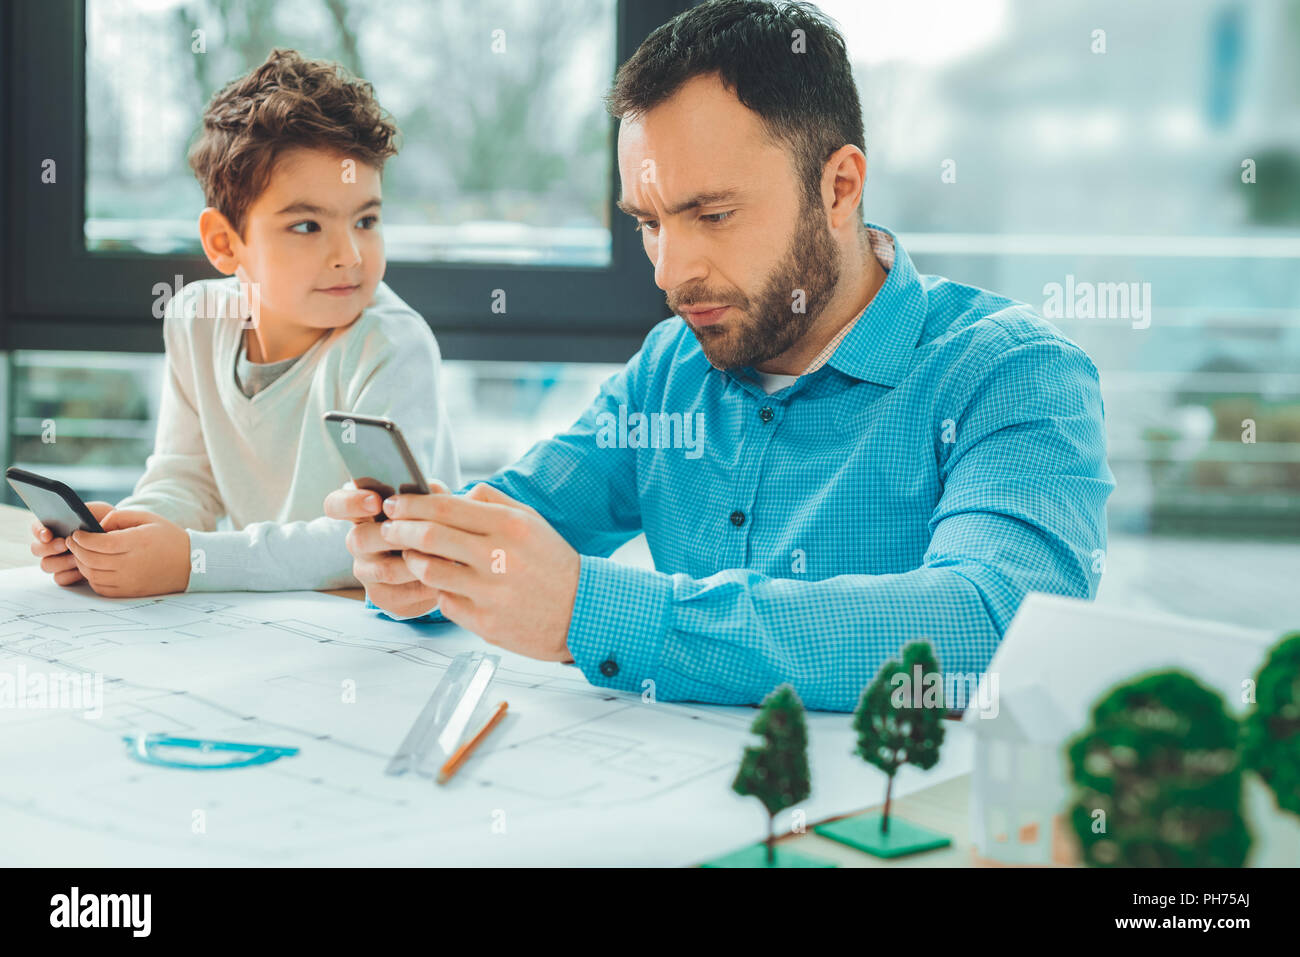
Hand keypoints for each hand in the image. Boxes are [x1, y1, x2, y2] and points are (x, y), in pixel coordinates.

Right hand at [30, 501, 114, 586]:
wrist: (120, 539)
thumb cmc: (106, 522)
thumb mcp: (98, 511)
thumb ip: (83, 511)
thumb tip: (73, 516)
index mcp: (54, 526)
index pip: (37, 528)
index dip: (39, 532)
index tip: (48, 535)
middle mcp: (51, 544)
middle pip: (37, 549)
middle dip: (49, 548)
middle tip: (64, 545)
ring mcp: (58, 560)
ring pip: (46, 564)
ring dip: (61, 562)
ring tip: (77, 557)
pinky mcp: (67, 574)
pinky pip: (60, 578)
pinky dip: (69, 575)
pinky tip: (81, 570)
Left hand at [65, 509, 191, 596]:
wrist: (192, 564)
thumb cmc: (169, 538)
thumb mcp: (148, 518)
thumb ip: (120, 516)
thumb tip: (97, 525)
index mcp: (137, 543)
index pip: (99, 543)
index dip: (82, 538)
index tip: (76, 532)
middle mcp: (132, 565)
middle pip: (91, 560)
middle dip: (76, 549)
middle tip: (72, 541)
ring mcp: (130, 581)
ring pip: (92, 575)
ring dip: (82, 563)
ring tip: (81, 554)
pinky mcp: (130, 592)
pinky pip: (101, 587)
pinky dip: (92, 577)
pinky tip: (94, 567)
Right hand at [323, 480, 449, 618]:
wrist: (446, 567)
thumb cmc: (436, 527)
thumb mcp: (433, 505)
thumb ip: (428, 494)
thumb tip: (432, 490)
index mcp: (364, 512)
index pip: (336, 504)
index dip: (349, 502)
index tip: (373, 501)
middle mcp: (359, 541)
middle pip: (358, 539)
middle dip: (389, 535)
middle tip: (417, 533)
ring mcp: (367, 571)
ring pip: (383, 569)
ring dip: (415, 562)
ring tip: (444, 555)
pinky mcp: (382, 597)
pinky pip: (399, 593)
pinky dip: (423, 585)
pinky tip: (443, 579)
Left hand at [379, 483, 579, 662]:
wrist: (581, 611)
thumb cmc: (551, 562)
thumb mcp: (531, 520)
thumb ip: (490, 501)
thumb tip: (451, 494)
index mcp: (508, 525)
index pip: (444, 507)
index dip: (410, 504)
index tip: (393, 504)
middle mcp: (498, 556)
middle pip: (428, 536)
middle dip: (398, 529)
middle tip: (387, 528)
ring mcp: (490, 592)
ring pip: (428, 570)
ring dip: (411, 560)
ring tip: (410, 555)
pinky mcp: (484, 622)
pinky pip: (444, 601)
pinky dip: (439, 590)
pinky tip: (443, 584)